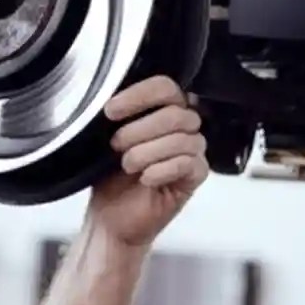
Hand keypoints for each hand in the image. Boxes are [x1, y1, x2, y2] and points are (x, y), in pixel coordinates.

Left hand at [86, 76, 209, 247]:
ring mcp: (193, 150)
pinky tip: (145, 178)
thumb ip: (119, 116)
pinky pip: (188, 164)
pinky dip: (161, 170)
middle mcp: (183, 125)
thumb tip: (115, 100)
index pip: (164, 86)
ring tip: (128, 165)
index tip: (110, 112)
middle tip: (116, 145)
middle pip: (175, 113)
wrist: (111, 217)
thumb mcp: (108, 138)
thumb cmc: (110, 175)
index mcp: (163, 108)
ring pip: (181, 139)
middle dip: (138, 130)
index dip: (138, 96)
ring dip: (147, 152)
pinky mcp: (197, 176)